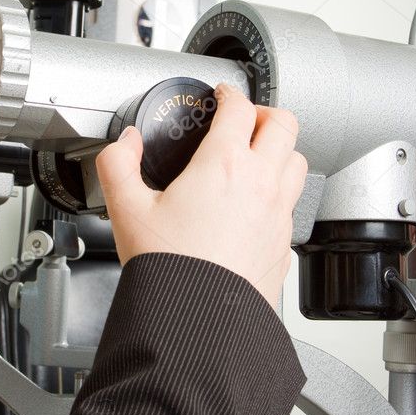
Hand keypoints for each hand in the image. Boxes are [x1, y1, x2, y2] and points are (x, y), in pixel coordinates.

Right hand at [95, 83, 308, 306]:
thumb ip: (118, 164)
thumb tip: (125, 143)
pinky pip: (293, 204)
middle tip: (246, 119)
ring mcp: (278, 214)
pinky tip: (259, 204)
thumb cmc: (170, 269)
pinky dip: (280, 193)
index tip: (222, 96)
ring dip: (281, 150)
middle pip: (284, 125)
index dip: (230, 93)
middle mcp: (260, 183)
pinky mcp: (284, 243)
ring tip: (260, 156)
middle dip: (265, 114)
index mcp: (224, 165)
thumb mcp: (127, 209)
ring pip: (297, 161)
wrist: (198, 321)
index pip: (240, 108)